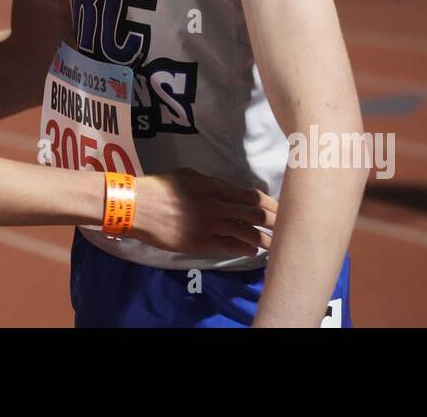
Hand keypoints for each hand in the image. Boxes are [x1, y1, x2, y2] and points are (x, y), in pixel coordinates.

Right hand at [128, 168, 276, 257]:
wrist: (137, 207)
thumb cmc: (160, 187)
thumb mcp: (188, 176)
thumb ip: (211, 183)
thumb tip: (228, 191)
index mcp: (214, 186)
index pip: (251, 196)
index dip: (270, 203)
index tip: (281, 208)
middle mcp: (216, 206)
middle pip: (255, 215)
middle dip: (275, 221)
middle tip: (289, 226)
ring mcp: (209, 226)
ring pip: (246, 234)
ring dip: (264, 239)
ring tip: (276, 244)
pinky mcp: (200, 244)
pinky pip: (229, 247)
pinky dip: (244, 249)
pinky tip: (252, 251)